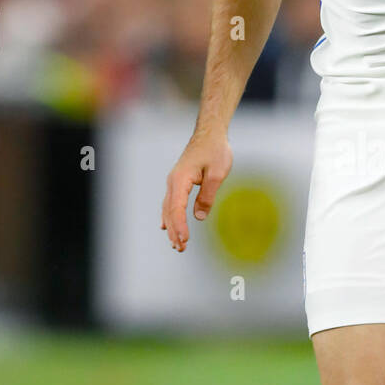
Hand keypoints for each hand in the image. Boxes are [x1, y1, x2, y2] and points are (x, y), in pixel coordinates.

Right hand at [161, 130, 232, 251]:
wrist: (210, 134)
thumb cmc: (215, 151)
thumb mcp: (217, 174)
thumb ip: (207, 195)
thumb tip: (198, 217)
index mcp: (181, 179)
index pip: (177, 208)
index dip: (179, 226)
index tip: (185, 241)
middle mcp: (173, 182)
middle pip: (169, 212)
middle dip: (174, 231)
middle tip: (181, 249)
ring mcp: (174, 182)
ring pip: (168, 209)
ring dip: (171, 227)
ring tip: (176, 245)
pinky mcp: (178, 183)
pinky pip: (170, 203)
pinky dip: (170, 217)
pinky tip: (167, 227)